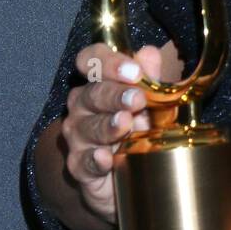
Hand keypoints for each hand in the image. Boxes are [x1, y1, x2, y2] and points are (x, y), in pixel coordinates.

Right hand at [61, 43, 163, 224]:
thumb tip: (149, 53)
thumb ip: (150, 79)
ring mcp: (77, 136)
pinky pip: (82, 161)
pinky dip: (94, 160)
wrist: (134, 176)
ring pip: (86, 127)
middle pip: (92, 93)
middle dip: (114, 94)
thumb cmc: (140, 130)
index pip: (91, 60)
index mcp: (99, 82)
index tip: (134, 70)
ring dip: (106, 125)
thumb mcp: (153, 103)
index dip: (109, 61)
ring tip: (125, 124)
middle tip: (137, 99)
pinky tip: (106, 158)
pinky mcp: (79, 166)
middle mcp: (82, 105)